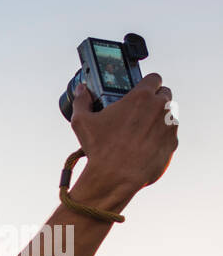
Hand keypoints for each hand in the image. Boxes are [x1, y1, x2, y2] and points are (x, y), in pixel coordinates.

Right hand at [69, 75, 177, 202]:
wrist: (115, 177)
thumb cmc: (99, 148)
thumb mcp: (82, 122)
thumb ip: (82, 101)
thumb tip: (81, 90)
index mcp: (141, 97)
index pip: (154, 78)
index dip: (147, 84)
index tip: (140, 92)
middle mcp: (160, 107)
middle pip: (164, 94)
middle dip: (154, 100)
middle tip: (139, 111)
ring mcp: (169, 125)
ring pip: (169, 114)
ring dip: (159, 118)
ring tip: (142, 130)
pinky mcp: (173, 142)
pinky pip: (170, 135)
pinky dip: (161, 137)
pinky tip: (146, 145)